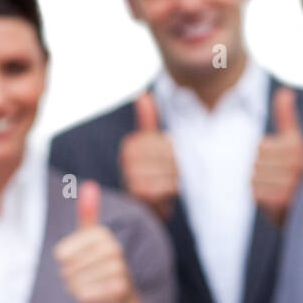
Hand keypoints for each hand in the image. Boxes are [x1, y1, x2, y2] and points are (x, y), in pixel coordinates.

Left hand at [54, 180, 134, 302]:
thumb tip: (90, 184)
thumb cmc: (100, 263)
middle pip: (68, 268)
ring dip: (77, 287)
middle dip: (70, 276)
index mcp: (102, 234)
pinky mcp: (121, 289)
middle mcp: (114, 249)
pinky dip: (85, 297)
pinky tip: (96, 295)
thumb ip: (89, 213)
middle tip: (86, 275)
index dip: (63, 260)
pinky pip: (85, 295)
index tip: (76, 259)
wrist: (122, 295)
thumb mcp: (92, 237)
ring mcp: (120, 270)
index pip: (61, 253)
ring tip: (91, 284)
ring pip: (75, 283)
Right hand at [120, 92, 177, 219]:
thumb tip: (141, 93)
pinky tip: (162, 196)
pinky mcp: (140, 192)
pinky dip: (171, 192)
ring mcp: (132, 176)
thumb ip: (147, 121)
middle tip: (165, 178)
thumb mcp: (150, 146)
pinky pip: (169, 186)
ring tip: (164, 187)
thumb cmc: (151, 175)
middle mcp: (127, 158)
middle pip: (171, 155)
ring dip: (174, 181)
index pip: (167, 142)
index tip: (162, 164)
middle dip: (175, 168)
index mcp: (131, 144)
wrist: (145, 210)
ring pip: (172, 171)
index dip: (172, 154)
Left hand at [252, 87, 302, 227]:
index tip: (282, 165)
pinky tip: (275, 202)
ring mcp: (291, 183)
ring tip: (278, 191)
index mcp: (298, 147)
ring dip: (261, 187)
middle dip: (262, 172)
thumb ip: (286, 116)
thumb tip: (285, 90)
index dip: (265, 157)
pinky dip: (261, 199)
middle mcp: (298, 163)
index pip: (261, 146)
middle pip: (256, 161)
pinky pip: (256, 193)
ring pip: (254, 177)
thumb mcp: (293, 142)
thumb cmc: (297, 174)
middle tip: (279, 181)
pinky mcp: (283, 200)